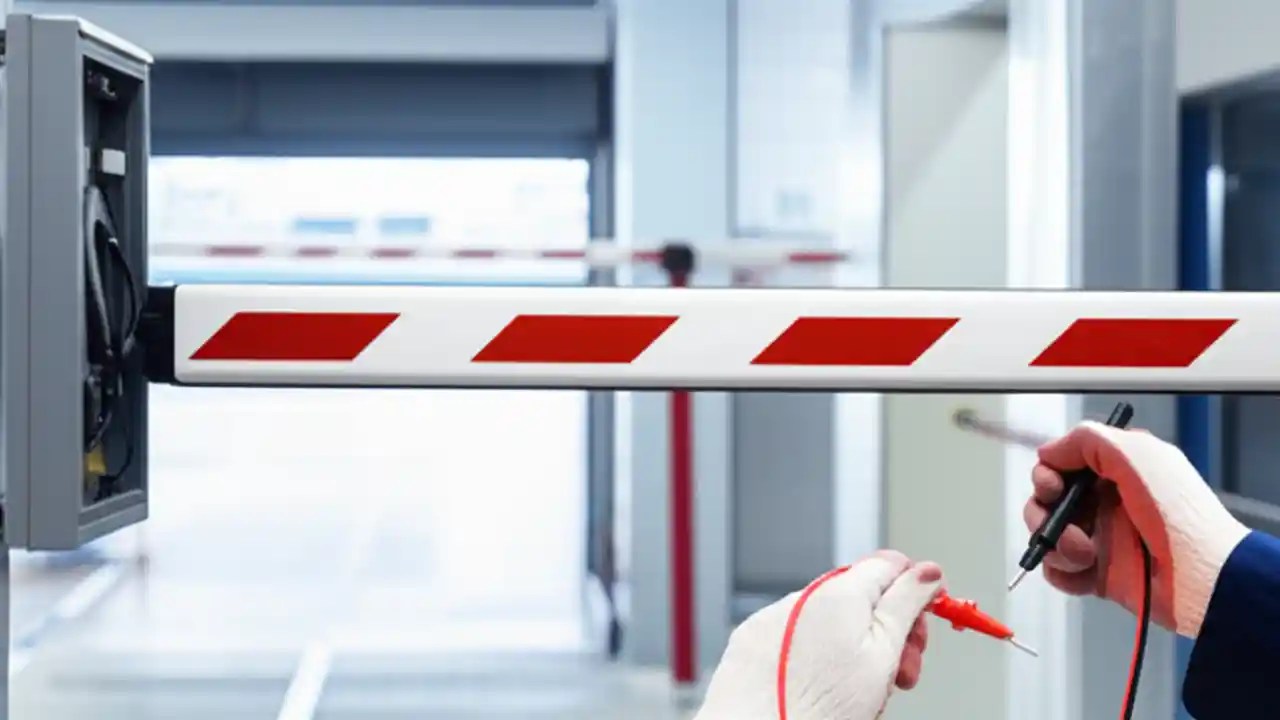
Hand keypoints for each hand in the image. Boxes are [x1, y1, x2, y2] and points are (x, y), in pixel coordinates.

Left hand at [695, 551, 943, 719]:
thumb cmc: (822, 707)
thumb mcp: (883, 655)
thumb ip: (907, 605)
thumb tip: (928, 571)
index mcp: (840, 592)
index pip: (890, 563)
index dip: (915, 589)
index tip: (926, 616)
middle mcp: (803, 595)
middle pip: (862, 593)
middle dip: (890, 626)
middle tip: (904, 669)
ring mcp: (774, 615)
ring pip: (831, 616)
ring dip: (855, 643)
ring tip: (862, 687)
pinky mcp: (753, 638)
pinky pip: (796, 633)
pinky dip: (815, 651)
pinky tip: (821, 683)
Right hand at [1025, 421, 1248, 636]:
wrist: (1201, 575)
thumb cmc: (1178, 513)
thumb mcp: (1134, 453)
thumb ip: (1085, 440)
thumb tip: (1047, 453)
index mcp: (1114, 471)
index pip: (1060, 466)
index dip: (1047, 475)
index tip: (1054, 486)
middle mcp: (1104, 503)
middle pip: (1045, 502)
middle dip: (1042, 513)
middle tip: (1060, 522)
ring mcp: (1101, 539)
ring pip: (1047, 537)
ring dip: (1056, 546)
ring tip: (1085, 553)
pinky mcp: (1099, 574)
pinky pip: (1058, 572)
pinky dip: (1062, 572)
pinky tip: (1084, 571)